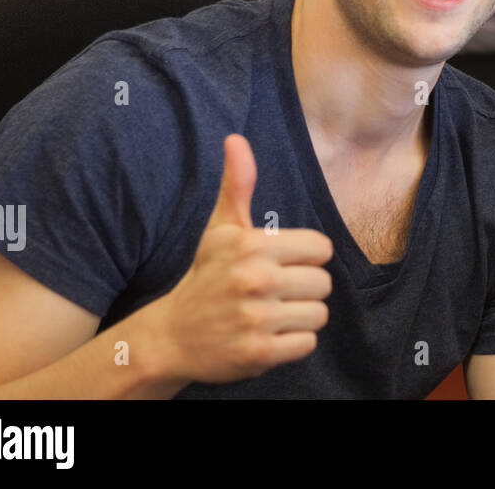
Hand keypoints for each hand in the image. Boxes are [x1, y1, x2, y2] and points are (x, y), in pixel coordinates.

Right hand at [148, 134, 333, 384]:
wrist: (170, 336)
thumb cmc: (205, 277)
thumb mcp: (220, 231)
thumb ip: (237, 186)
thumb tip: (236, 139)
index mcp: (253, 246)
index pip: (321, 248)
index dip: (305, 258)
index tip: (282, 264)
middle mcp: (257, 280)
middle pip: (324, 283)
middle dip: (303, 289)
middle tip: (274, 293)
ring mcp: (257, 319)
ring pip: (319, 315)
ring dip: (299, 318)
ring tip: (270, 314)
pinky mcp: (259, 354)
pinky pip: (307, 344)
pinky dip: (291, 344)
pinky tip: (267, 336)